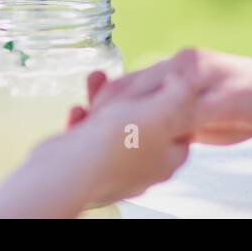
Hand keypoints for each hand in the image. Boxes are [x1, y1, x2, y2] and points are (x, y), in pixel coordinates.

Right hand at [0, 73, 195, 216]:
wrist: (66, 173)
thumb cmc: (116, 144)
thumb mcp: (161, 112)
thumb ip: (180, 94)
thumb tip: (184, 82)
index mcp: (168, 158)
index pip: (183, 125)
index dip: (175, 99)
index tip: (162, 80)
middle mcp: (145, 168)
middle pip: (147, 122)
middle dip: (134, 94)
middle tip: (124, 77)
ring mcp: (116, 170)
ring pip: (116, 126)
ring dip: (105, 100)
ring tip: (96, 81)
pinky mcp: (89, 168)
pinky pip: (90, 138)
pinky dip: (85, 120)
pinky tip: (79, 110)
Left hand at [87, 48, 251, 145]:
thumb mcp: (203, 114)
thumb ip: (174, 116)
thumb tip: (144, 134)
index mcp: (177, 69)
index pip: (129, 86)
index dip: (101, 106)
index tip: (76, 125)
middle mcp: (184, 64)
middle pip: (131, 89)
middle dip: (102, 112)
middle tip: (75, 132)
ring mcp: (203, 76)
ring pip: (153, 96)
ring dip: (124, 117)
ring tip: (98, 135)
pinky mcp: (222, 94)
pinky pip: (188, 111)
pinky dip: (166, 125)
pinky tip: (149, 142)